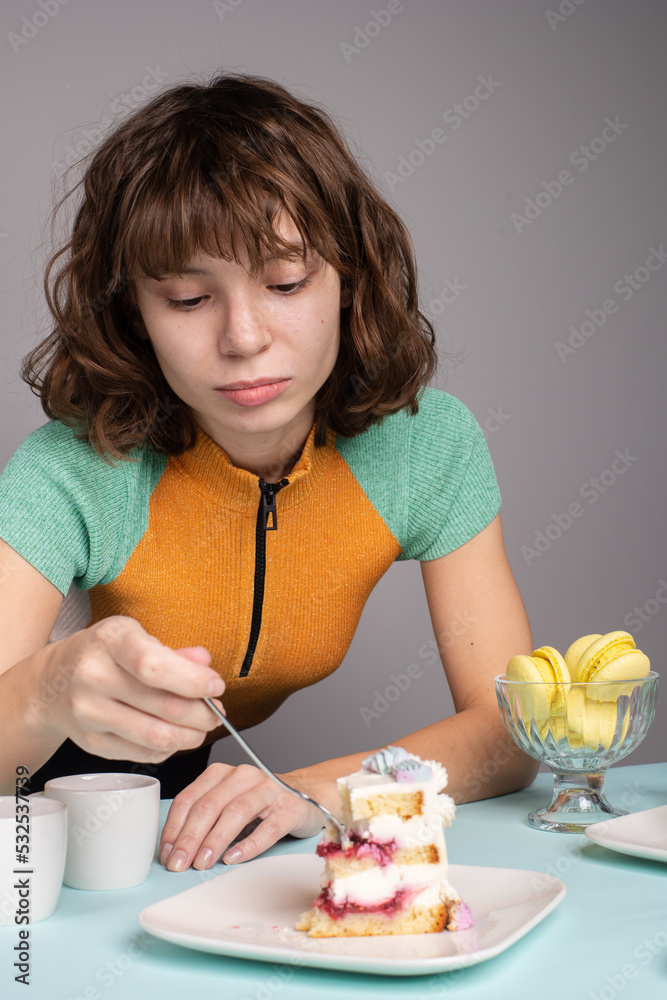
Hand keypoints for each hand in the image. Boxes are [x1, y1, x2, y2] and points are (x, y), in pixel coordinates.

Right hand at [33, 616, 224, 762]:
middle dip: (202, 714)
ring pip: (155, 736)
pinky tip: (175, 737)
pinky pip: (142, 752)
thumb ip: (173, 652)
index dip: (192, 680)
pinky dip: (168, 748)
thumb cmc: (101, 654)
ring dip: (190, 736)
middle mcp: (93, 676)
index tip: (215, 686)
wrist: (51, 682)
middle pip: (162, 706)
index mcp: (109, 641)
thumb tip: (204, 664)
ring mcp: (89, 712)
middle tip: (216, 712)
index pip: (154, 666)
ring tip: (202, 728)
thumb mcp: (134, 637)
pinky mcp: (91, 742)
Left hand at [159, 761, 325, 871]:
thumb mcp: (227, 804)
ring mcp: (269, 789)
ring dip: (215, 840)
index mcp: (221, 774)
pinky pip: (268, 827)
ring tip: (203, 863)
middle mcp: (243, 776)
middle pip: (209, 805)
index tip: (167, 854)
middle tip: (179, 864)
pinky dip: (249, 844)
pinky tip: (234, 858)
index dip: (175, 828)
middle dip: (190, 837)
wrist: (305, 795)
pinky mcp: (290, 807)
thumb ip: (205, 819)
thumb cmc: (259, 805)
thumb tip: (175, 850)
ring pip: (236, 812)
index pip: (190, 798)